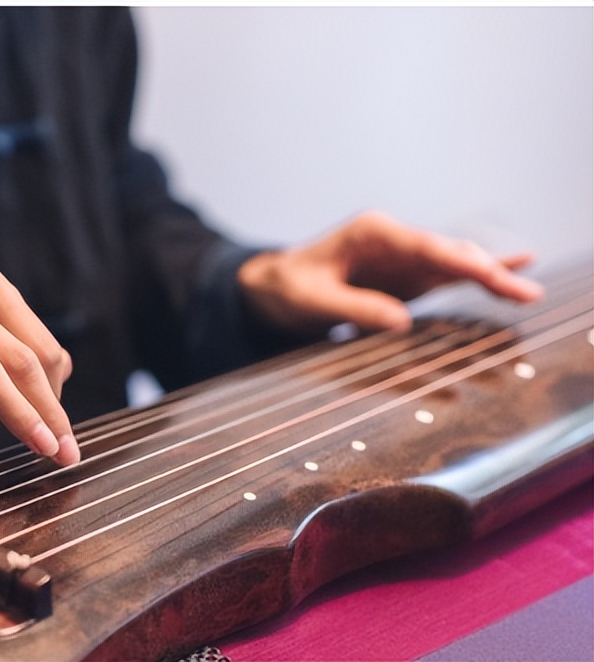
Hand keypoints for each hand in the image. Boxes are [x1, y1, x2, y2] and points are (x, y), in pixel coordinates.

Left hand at [237, 211, 543, 332]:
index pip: (424, 246)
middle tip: (524, 293)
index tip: (485, 271)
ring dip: (491, 277)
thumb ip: (354, 307)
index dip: (457, 259)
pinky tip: (510, 276)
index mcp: (371, 233)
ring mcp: (403, 258)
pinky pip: (448, 277)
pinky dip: (476, 278)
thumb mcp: (311, 299)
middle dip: (487, 271)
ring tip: (528, 292)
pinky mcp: (406, 277)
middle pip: (449, 253)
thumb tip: (400, 322)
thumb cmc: (286, 287)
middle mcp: (394, 239)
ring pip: (456, 264)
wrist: (272, 285)